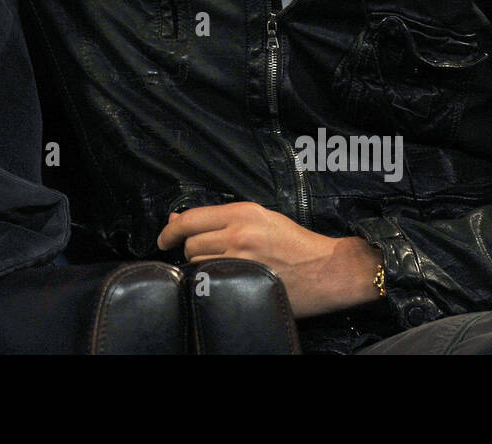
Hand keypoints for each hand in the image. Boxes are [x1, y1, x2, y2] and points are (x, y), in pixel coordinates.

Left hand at [157, 202, 381, 318]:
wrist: (328, 269)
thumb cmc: (296, 242)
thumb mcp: (261, 219)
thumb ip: (222, 219)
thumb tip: (177, 221)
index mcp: (243, 212)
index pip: (191, 218)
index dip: (170, 230)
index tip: (162, 239)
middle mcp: (239, 232)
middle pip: (190, 242)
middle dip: (191, 249)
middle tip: (207, 255)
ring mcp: (242, 258)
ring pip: (198, 262)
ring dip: (201, 266)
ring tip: (222, 267)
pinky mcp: (247, 280)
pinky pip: (212, 279)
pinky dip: (211, 280)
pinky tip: (223, 279)